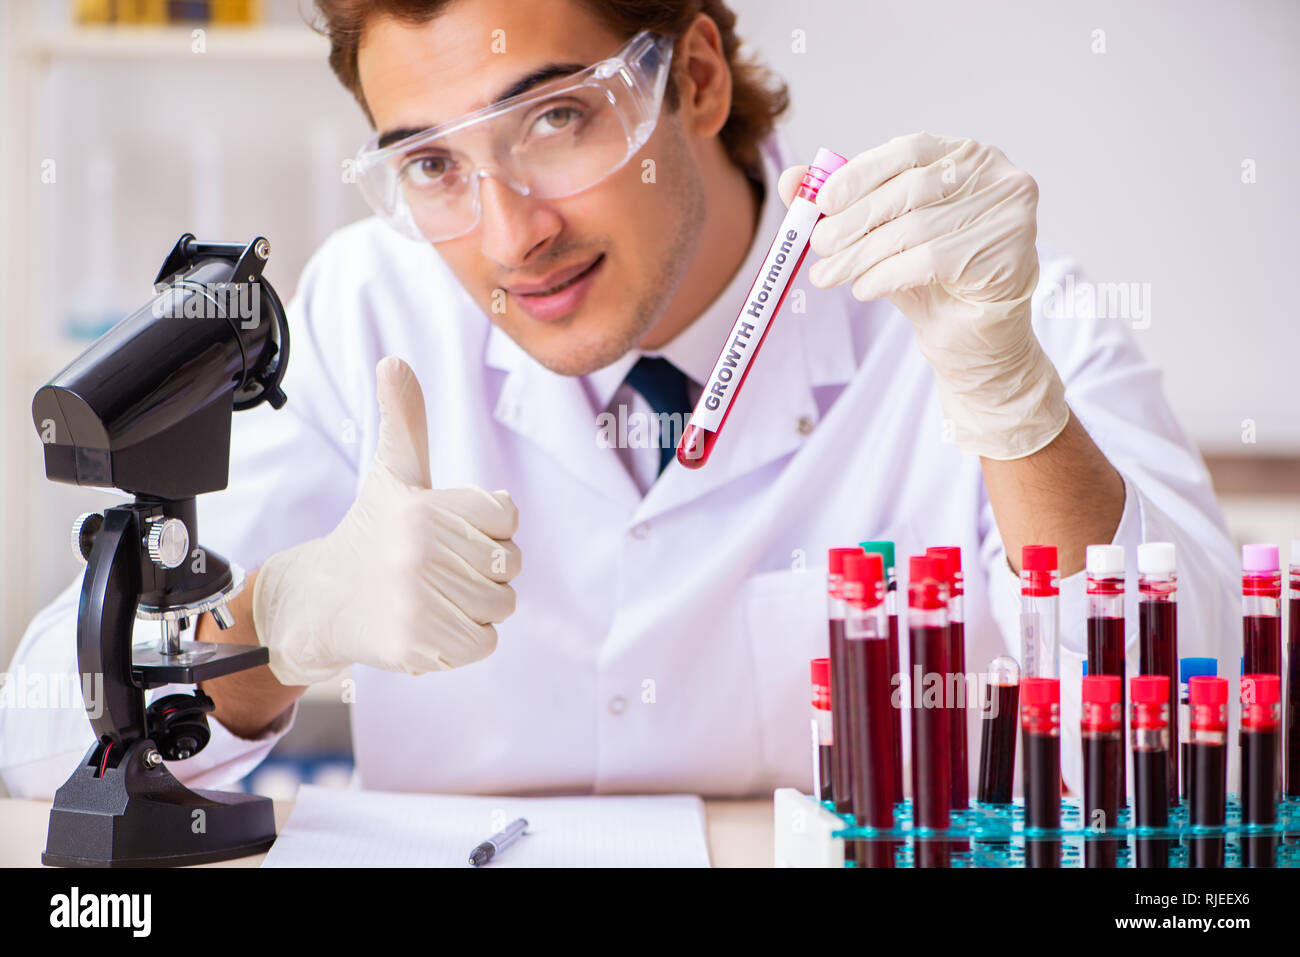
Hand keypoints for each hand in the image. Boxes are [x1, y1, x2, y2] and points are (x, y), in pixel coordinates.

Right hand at [252, 356, 520, 685]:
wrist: (320, 602)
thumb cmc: (372, 534)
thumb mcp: (393, 474)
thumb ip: (406, 421)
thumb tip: (394, 362)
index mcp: (425, 506)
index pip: (506, 515)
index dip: (488, 528)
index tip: (450, 533)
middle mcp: (421, 551)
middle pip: (510, 565)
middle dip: (484, 571)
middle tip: (438, 570)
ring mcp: (418, 600)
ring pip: (501, 606)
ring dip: (476, 608)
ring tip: (433, 597)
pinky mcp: (416, 644)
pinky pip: (482, 643)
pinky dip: (464, 640)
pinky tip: (430, 624)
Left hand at [778, 132, 1067, 459]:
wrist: (968, 336)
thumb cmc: (926, 277)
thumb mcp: (878, 234)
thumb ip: (840, 204)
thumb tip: (790, 179)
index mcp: (965, 155)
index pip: (909, 150)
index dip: (861, 173)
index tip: (821, 201)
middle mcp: (995, 176)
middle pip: (911, 191)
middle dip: (855, 221)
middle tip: (817, 247)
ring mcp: (1009, 214)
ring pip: (917, 229)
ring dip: (862, 255)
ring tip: (829, 275)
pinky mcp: (1011, 254)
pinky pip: (933, 260)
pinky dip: (887, 274)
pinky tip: (863, 289)